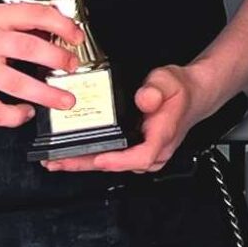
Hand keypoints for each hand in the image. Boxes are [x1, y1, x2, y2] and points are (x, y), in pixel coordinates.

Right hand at [0, 2, 82, 126]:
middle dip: (57, 58)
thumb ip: (23, 24)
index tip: (76, 36)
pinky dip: (16, 115)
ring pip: (17, 83)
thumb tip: (63, 31)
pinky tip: (26, 111)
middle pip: (27, 47)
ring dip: (47, 94)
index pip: (33, 14)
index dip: (61, 24)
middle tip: (72, 66)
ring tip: (66, 99)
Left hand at [42, 64, 207, 173]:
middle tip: (58, 161)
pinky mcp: (136, 153)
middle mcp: (154, 151)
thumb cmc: (180, 91)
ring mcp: (145, 155)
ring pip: (112, 165)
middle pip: (118, 165)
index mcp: (162, 136)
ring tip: (56, 160)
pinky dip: (90, 157)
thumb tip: (144, 99)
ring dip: (84, 163)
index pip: (142, 156)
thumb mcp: (169, 81)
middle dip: (86, 164)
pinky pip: (112, 159)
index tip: (98, 157)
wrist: (191, 97)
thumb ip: (156, 89)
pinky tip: (71, 154)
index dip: (118, 160)